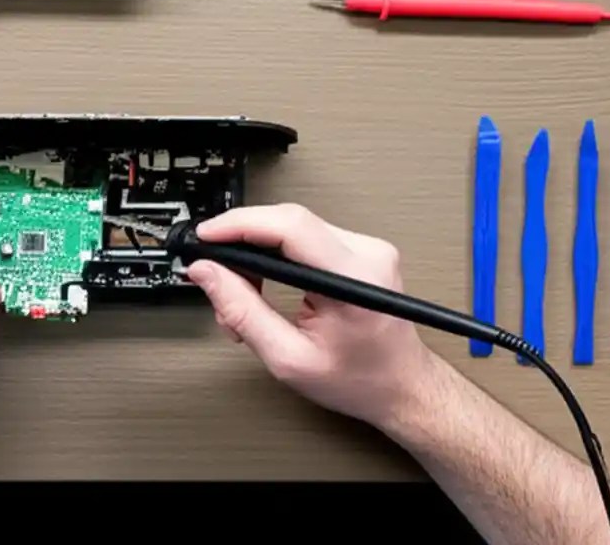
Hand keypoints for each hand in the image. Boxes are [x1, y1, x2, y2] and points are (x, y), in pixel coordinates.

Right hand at [185, 205, 434, 429]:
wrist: (401, 386)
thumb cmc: (360, 379)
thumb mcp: (288, 358)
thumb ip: (242, 313)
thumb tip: (207, 274)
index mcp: (354, 279)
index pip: (289, 226)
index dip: (240, 225)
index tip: (207, 236)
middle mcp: (367, 253)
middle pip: (287, 222)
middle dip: (242, 246)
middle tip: (217, 277)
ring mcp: (368, 247)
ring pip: (292, 228)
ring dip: (257, 255)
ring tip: (243, 294)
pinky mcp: (361, 249)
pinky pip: (306, 237)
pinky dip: (277, 257)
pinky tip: (266, 284)